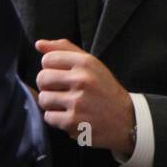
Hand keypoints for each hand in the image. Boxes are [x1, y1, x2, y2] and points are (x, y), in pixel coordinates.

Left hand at [33, 38, 135, 154]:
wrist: (127, 119)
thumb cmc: (105, 89)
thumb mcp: (91, 64)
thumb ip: (65, 50)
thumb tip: (39, 44)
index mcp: (85, 63)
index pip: (48, 59)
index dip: (50, 68)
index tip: (60, 74)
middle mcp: (81, 80)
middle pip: (42, 78)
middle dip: (47, 86)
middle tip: (60, 90)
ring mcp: (77, 102)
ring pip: (43, 99)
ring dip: (51, 103)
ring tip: (66, 104)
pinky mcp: (73, 122)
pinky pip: (49, 116)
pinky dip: (57, 118)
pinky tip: (71, 116)